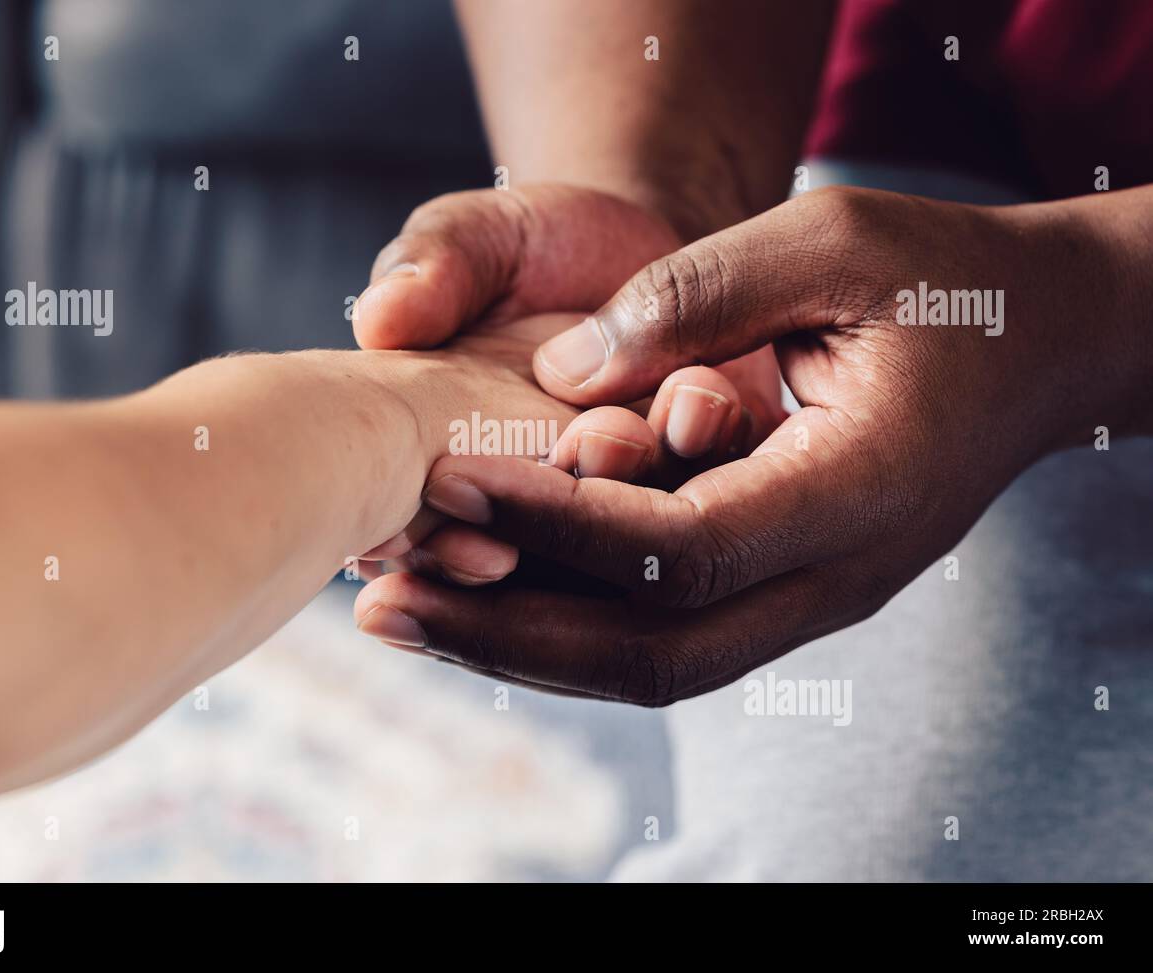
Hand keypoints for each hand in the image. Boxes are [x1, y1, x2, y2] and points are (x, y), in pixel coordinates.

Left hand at [355, 186, 1152, 702]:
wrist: (1040, 342)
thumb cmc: (944, 277)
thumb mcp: (832, 238)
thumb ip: (697, 296)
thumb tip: (560, 376)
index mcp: (859, 489)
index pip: (686, 547)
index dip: (561, 522)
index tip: (451, 478)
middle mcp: (835, 575)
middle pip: (653, 652)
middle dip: (509, 631)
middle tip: (383, 603)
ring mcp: (812, 598)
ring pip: (651, 666)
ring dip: (520, 648)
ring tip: (401, 616)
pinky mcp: (784, 589)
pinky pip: (665, 637)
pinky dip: (566, 627)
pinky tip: (482, 598)